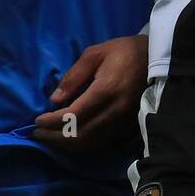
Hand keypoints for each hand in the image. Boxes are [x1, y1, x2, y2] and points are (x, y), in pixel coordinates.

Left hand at [33, 34, 148, 151]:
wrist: (156, 58)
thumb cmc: (123, 51)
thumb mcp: (95, 53)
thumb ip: (74, 76)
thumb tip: (55, 99)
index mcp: (106, 90)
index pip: (74, 115)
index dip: (53, 121)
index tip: (37, 121)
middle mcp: (115, 110)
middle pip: (81, 134)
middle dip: (56, 137)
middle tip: (38, 134)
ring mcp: (123, 121)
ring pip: (91, 142)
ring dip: (68, 144)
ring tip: (50, 138)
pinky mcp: (128, 125)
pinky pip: (101, 141)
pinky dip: (82, 143)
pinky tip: (70, 137)